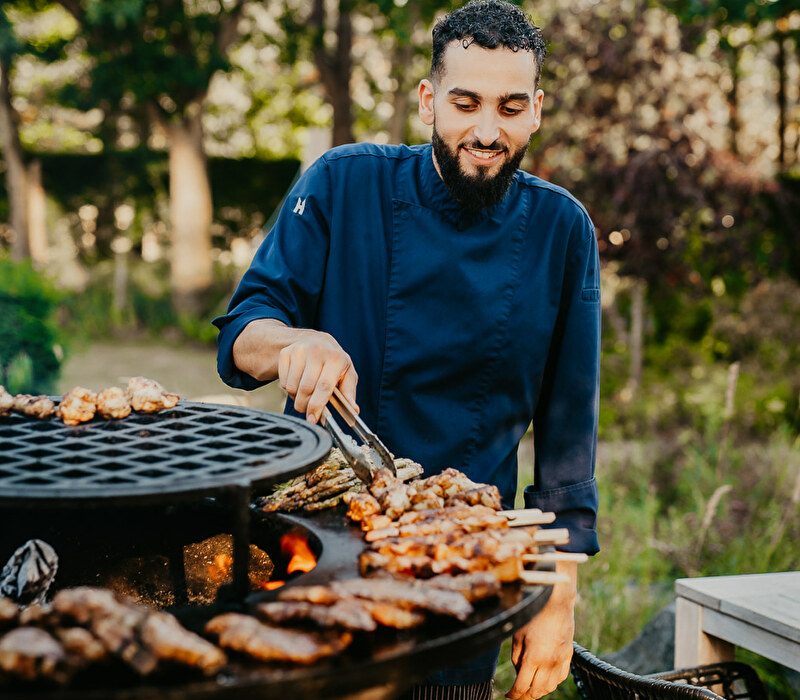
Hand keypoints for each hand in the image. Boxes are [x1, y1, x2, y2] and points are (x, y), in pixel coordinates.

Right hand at [277, 330, 357, 423]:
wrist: (316, 340)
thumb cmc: (334, 361)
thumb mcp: (347, 373)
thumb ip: (349, 392)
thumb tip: (354, 410)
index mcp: (336, 358)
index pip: (324, 386)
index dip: (317, 405)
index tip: (313, 418)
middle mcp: (317, 352)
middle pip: (306, 388)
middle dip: (305, 405)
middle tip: (307, 410)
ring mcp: (300, 350)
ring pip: (292, 386)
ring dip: (296, 397)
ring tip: (305, 394)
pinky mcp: (286, 352)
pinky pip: (283, 381)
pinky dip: (288, 388)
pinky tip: (297, 382)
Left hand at [506, 563, 576, 699]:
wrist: (556, 603)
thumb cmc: (534, 615)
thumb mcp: (518, 635)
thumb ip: (517, 657)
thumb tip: (518, 672)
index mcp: (534, 658)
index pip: (522, 686)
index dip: (513, 695)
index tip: (507, 695)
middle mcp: (549, 663)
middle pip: (536, 691)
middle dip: (524, 696)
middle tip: (516, 695)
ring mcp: (561, 661)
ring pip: (550, 688)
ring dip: (538, 692)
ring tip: (529, 690)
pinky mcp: (568, 656)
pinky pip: (560, 678)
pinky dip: (552, 683)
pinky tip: (545, 680)